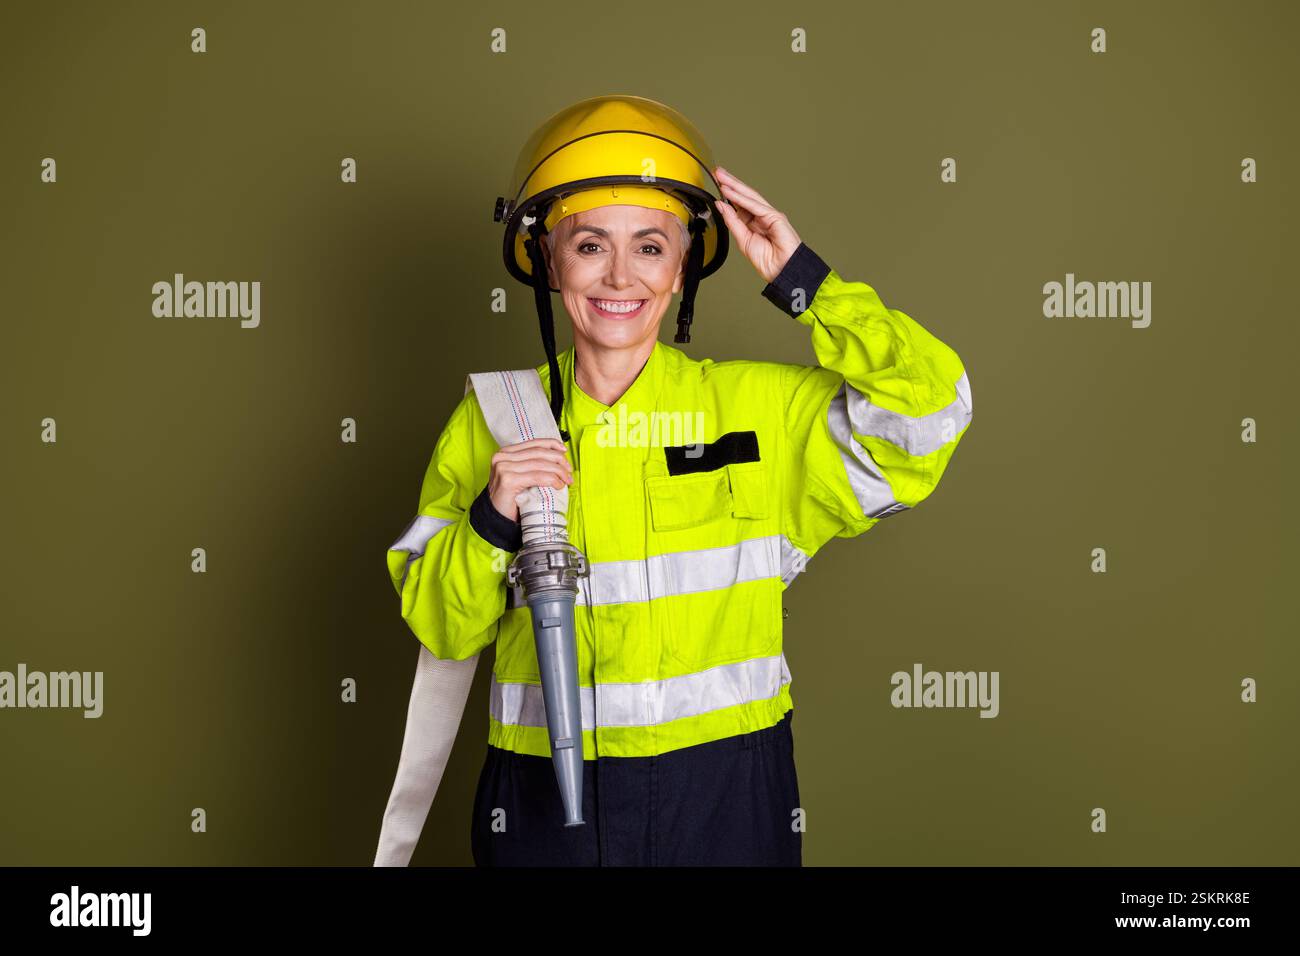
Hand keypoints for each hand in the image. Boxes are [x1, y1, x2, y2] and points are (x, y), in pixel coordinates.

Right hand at [487, 437, 572, 522]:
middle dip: (558, 460)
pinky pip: (537, 476)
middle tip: (568, 471)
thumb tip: (557, 459)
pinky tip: (557, 485)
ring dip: (558, 471)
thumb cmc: (510, 498)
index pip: (533, 443)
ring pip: (540, 464)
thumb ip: (531, 464)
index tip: (564, 451)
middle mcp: (502, 457)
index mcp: (505, 453)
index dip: (552, 445)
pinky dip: (551, 480)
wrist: (495, 517)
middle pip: (538, 452)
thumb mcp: (519, 475)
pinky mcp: (508, 480)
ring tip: (566, 480)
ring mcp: (504, 468)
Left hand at [712, 166, 802, 284]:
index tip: (716, 184)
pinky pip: (755, 206)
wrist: (781, 270)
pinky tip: (731, 193)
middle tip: (718, 172)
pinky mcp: (775, 216)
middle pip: (744, 196)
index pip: (739, 204)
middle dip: (731, 183)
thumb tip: (721, 206)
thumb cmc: (767, 260)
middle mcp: (761, 216)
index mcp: (753, 223)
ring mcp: (769, 215)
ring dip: (735, 186)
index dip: (727, 194)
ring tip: (722, 178)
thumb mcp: (743, 240)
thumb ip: (732, 222)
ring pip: (750, 197)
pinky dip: (742, 199)